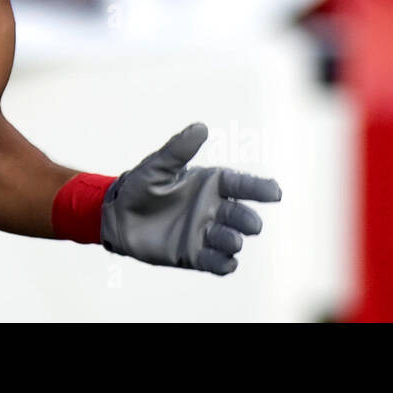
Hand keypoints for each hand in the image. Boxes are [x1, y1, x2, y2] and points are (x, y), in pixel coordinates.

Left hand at [100, 123, 280, 274]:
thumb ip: (179, 150)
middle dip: (248, 220)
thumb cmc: (140, 186)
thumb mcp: (157, 165)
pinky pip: (217, 263)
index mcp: (210, 184)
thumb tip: (201, 127)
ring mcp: (205, 233)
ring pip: (232, 241)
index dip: (260, 188)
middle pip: (241, 216)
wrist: (118, 216)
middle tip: (249, 223)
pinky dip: (224, 264)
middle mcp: (213, 209)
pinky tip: (226, 262)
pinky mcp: (194, 255)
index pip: (242, 185)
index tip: (275, 192)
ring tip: (231, 240)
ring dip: (235, 241)